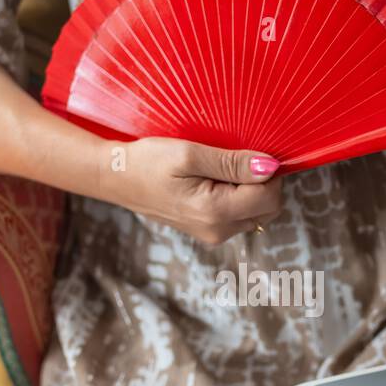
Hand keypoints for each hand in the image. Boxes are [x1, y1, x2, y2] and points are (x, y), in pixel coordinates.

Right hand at [97, 136, 283, 243]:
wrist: (116, 178)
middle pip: (268, 208)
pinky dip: (238, 197)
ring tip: (221, 170)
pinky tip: (215, 180)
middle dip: (263, 183)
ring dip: (251, 190)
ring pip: (256, 212)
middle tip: (236, 159)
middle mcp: (218, 230)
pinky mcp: (208, 230)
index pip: (269, 196)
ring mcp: (213, 234)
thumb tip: (269, 168)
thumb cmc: (147, 162)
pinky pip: (240, 215)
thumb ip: (232, 162)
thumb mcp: (189, 154)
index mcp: (215, 212)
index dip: (269, 171)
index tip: (252, 151)